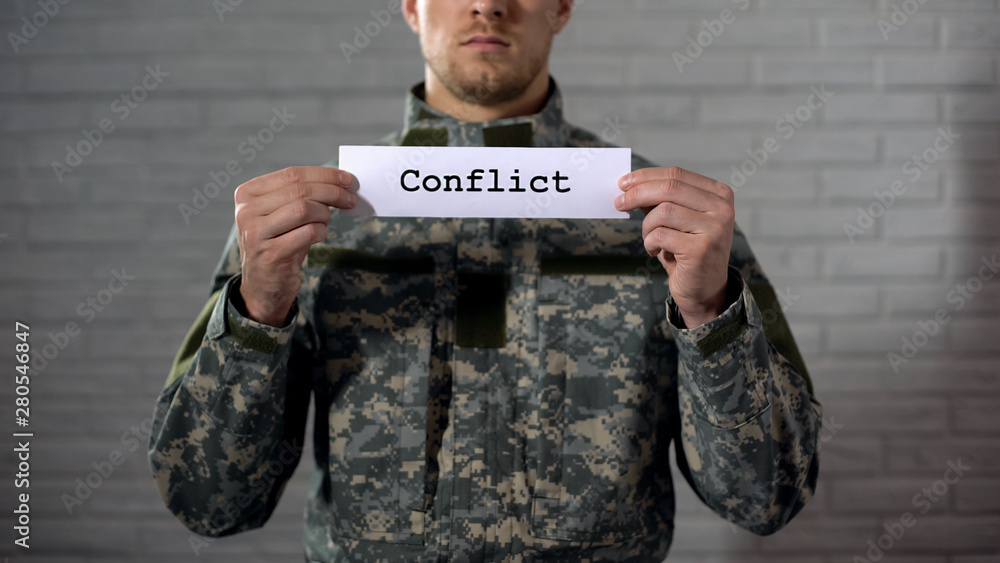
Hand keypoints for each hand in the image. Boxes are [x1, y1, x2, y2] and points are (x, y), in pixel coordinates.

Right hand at [234, 166, 355, 326]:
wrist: (263, 284)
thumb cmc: (278, 242)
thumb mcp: (281, 214)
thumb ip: (301, 195)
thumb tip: (339, 181)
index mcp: (247, 194)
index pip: (292, 174)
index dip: (324, 175)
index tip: (347, 179)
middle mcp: (247, 211)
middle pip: (300, 190)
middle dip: (332, 192)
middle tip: (350, 199)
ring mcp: (256, 233)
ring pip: (304, 209)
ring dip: (325, 213)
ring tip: (327, 221)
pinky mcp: (270, 253)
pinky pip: (309, 233)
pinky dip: (322, 231)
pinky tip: (320, 235)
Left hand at [614, 166, 734, 327]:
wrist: (705, 290)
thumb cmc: (688, 252)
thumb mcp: (677, 221)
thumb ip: (661, 200)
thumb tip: (631, 185)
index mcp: (719, 194)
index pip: (677, 174)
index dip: (646, 176)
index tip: (623, 182)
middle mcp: (722, 208)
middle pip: (669, 188)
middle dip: (637, 194)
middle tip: (619, 202)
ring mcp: (714, 228)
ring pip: (662, 212)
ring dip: (646, 227)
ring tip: (649, 239)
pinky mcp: (701, 248)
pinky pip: (660, 235)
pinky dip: (650, 243)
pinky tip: (655, 252)